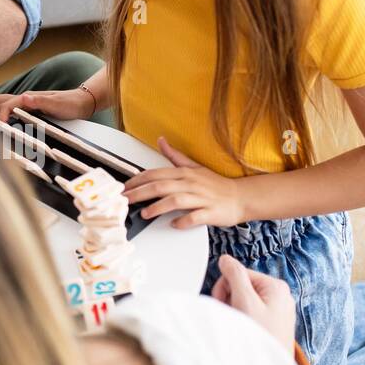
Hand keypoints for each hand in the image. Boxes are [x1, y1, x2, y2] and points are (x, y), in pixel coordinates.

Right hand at [0, 88, 95, 122]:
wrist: (82, 102)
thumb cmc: (71, 104)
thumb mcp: (58, 104)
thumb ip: (41, 101)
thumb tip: (24, 97)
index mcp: (27, 98)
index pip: (5, 105)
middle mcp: (23, 99)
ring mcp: (24, 104)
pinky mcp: (27, 109)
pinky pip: (6, 110)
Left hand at [123, 137, 246, 227]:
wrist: (241, 197)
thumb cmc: (216, 185)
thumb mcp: (195, 167)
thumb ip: (175, 156)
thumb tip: (161, 141)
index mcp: (184, 173)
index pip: (155, 174)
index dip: (137, 181)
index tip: (123, 188)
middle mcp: (191, 183)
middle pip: (160, 186)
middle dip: (139, 193)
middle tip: (125, 201)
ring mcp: (201, 198)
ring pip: (175, 200)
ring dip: (158, 207)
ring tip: (145, 213)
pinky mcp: (210, 212)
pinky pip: (194, 217)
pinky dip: (182, 221)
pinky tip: (173, 224)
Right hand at [210, 254, 296, 347]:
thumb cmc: (261, 336)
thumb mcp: (245, 301)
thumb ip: (235, 276)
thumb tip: (226, 259)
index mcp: (276, 286)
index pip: (239, 273)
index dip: (225, 287)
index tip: (224, 304)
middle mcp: (280, 296)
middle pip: (242, 286)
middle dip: (230, 299)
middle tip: (231, 315)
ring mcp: (278, 311)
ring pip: (245, 301)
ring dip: (235, 310)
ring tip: (238, 325)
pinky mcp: (274, 324)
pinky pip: (252, 313)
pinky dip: (243, 319)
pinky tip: (244, 330)